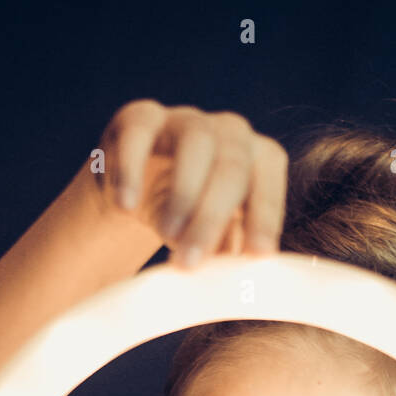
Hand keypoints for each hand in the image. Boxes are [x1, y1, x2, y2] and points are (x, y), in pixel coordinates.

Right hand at [95, 99, 288, 265]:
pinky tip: (126, 206)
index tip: (257, 255)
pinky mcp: (139, 117)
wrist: (135, 197)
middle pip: (233, 163)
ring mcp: (183, 120)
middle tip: (192, 261)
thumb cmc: (188, 220)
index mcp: (256, 158)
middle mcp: (227, 131)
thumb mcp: (212, 238)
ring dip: (183, 192)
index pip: (269, 175)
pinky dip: (132, 169)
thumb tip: (238, 279)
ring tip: (167, 235)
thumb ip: (227, 251)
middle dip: (213, 216)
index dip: (266, 214)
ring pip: (196, 140)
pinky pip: (140, 132)